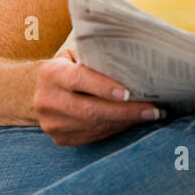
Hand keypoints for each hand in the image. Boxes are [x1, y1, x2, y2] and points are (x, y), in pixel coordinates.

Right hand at [30, 48, 164, 145]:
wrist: (41, 91)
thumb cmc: (70, 67)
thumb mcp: (77, 56)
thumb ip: (96, 58)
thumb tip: (136, 63)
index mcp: (51, 73)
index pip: (79, 79)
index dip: (104, 87)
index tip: (129, 93)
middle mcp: (46, 100)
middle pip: (89, 110)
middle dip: (125, 111)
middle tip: (153, 110)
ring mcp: (51, 123)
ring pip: (94, 126)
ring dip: (125, 122)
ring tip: (151, 115)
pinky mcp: (60, 138)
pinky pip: (93, 136)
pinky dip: (116, 129)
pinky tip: (133, 122)